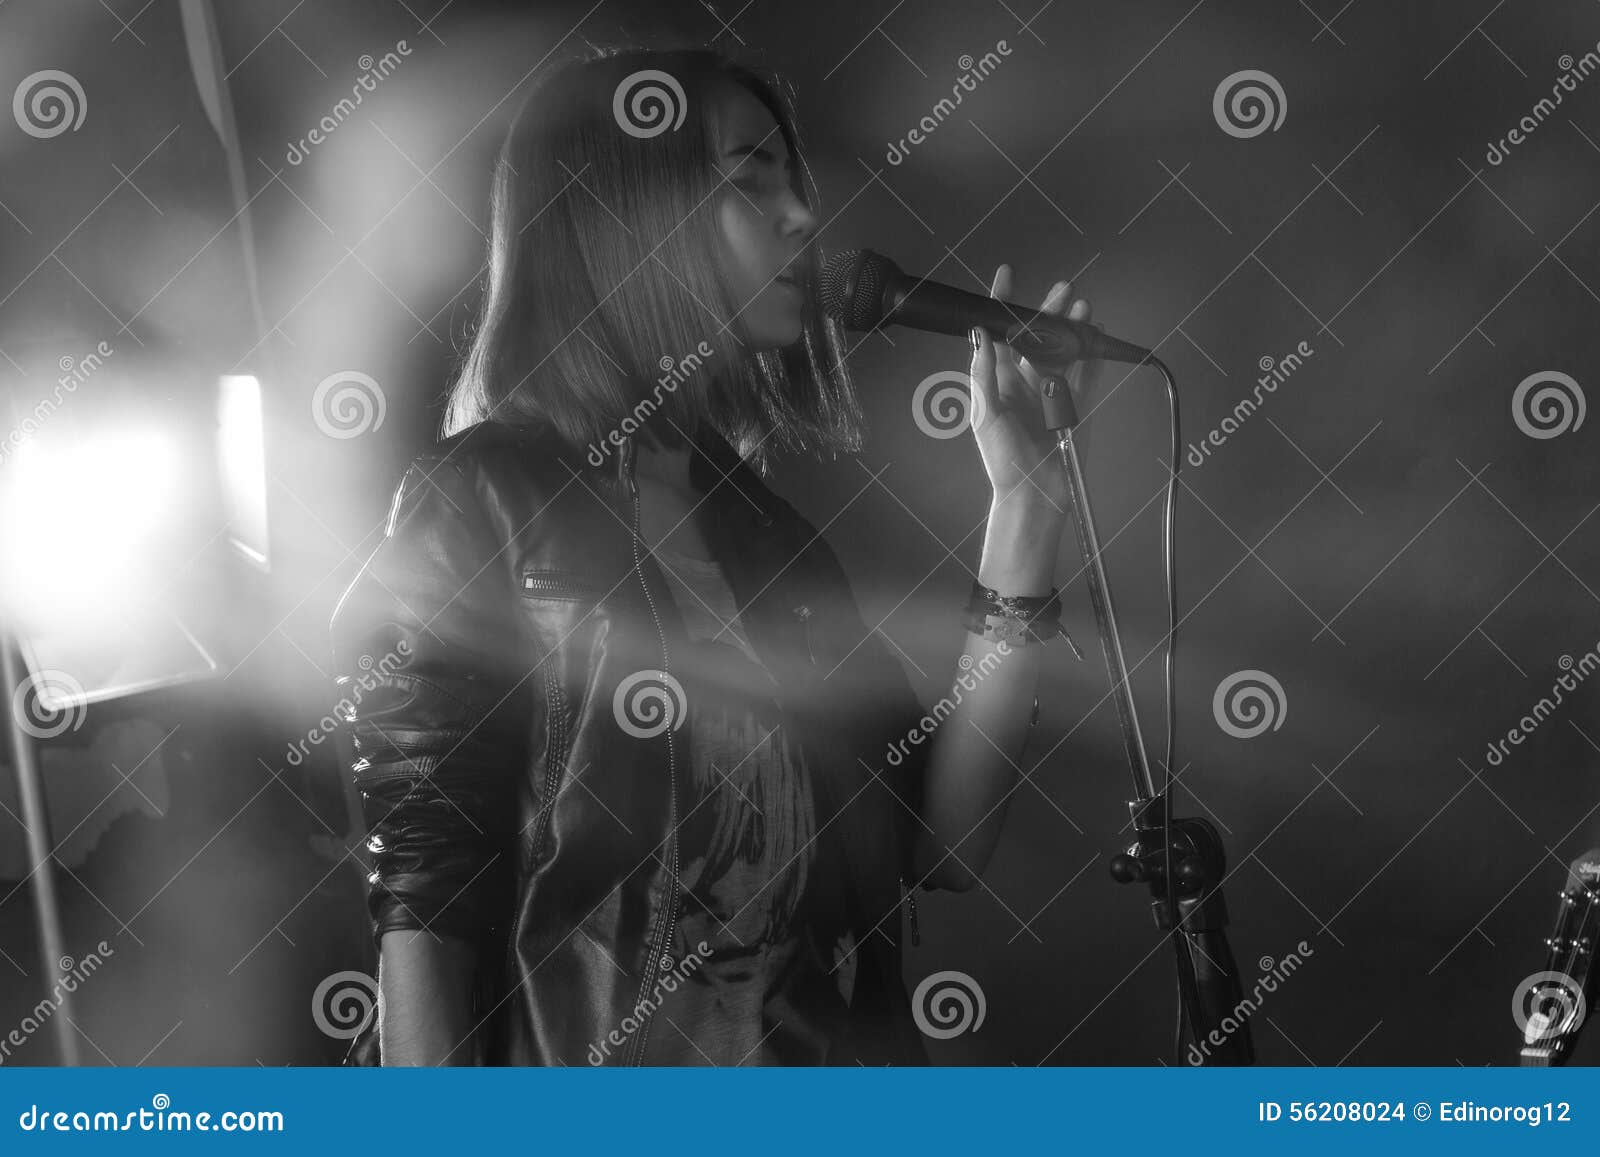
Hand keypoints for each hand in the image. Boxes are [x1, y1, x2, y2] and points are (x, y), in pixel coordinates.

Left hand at [967, 264, 1092, 515]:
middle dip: (1048, 311)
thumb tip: (980, 331)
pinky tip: (1097, 334)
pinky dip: (1092, 355)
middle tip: (1064, 287)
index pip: (998, 335)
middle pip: (1036, 338)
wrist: (1034, 496)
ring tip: (1084, 304)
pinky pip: (1086, 375)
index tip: (1007, 274)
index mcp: (998, 383)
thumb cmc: (1003, 460)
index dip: (1000, 305)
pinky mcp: (1075, 407)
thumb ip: (984, 373)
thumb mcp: (986, 415)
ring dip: (1073, 327)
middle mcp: (1024, 383)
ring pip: (1064, 350)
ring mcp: (1051, 394)